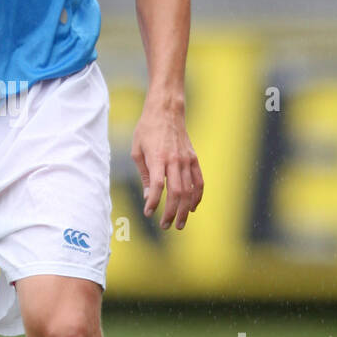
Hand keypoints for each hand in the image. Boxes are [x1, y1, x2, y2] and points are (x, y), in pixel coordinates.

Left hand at [131, 103, 202, 229]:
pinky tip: (193, 208)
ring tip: (180, 224)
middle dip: (171, 212)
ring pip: (189, 190)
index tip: (148, 213)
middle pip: (176, 192)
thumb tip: (148, 195)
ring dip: (185, 210)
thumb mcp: (137, 150)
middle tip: (165, 226)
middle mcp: (174, 160)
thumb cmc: (147, 129)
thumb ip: (143, 174)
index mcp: (157, 158)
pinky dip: (198, 196)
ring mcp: (186, 160)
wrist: (167, 110)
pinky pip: (199, 181)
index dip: (153, 201)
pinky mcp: (193, 159)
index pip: (157, 185)